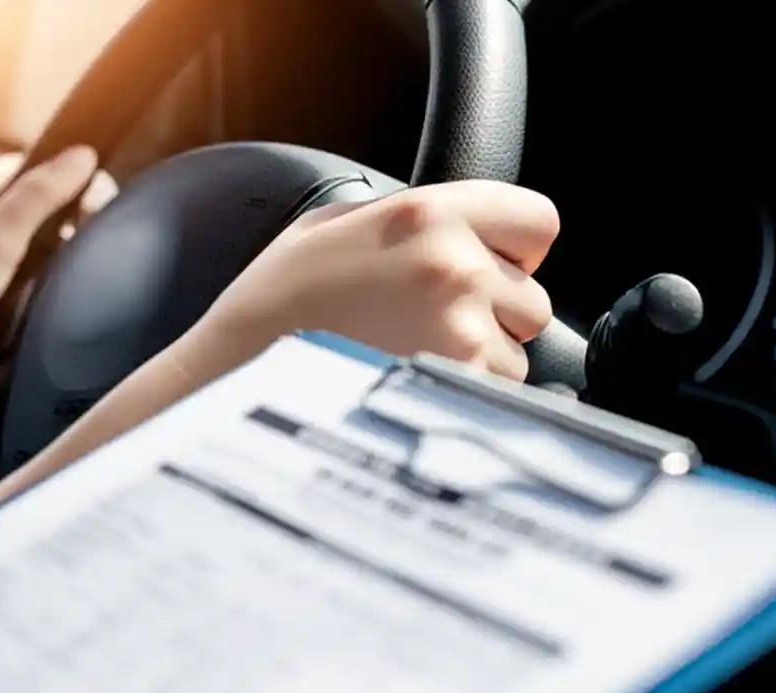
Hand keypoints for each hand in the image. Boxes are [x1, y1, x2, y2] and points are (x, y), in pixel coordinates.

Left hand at [0, 146, 111, 396]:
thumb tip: (84, 154)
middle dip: (68, 222)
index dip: (64, 175)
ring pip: (36, 252)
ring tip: (73, 275)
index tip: (95, 200)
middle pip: (35, 210)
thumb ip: (39, 196)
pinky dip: (46, 293)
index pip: (26, 167)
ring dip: (59, 262)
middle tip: (88, 242)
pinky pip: (29, 290)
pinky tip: (53, 307)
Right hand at [198, 180, 557, 380]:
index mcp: (429, 213)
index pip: (540, 220)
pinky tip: (409, 382)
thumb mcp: (338, 222)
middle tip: (430, 319)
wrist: (236, 370)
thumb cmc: (280, 298)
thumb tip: (468, 223)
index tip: (494, 260)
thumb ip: (415, 216)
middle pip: (533, 297)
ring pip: (518, 354)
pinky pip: (495, 396)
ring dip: (480, 359)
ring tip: (410, 354)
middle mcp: (454, 267)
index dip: (517, 246)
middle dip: (496, 311)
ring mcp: (459, 332)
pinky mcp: (455, 390)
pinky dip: (463, 396)